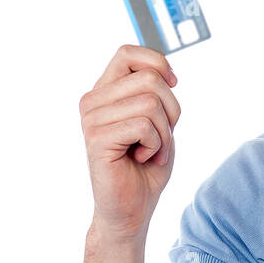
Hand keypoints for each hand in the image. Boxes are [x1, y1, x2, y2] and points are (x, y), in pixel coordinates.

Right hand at [78, 44, 180, 242]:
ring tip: (151, 151)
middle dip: (171, 109)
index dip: (157, 63)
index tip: (172, 85)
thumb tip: (165, 71)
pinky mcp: (96, 138)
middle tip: (162, 137)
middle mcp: (92, 101)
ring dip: (164, 133)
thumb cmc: (146, 166)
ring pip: (150, 102)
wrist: (131, 210)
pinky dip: (157, 146)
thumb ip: (154, 92)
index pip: (128, 52)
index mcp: (104, 92)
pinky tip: (142, 159)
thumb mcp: (157, 120)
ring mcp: (91, 119)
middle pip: (149, 78)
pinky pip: (144, 125)